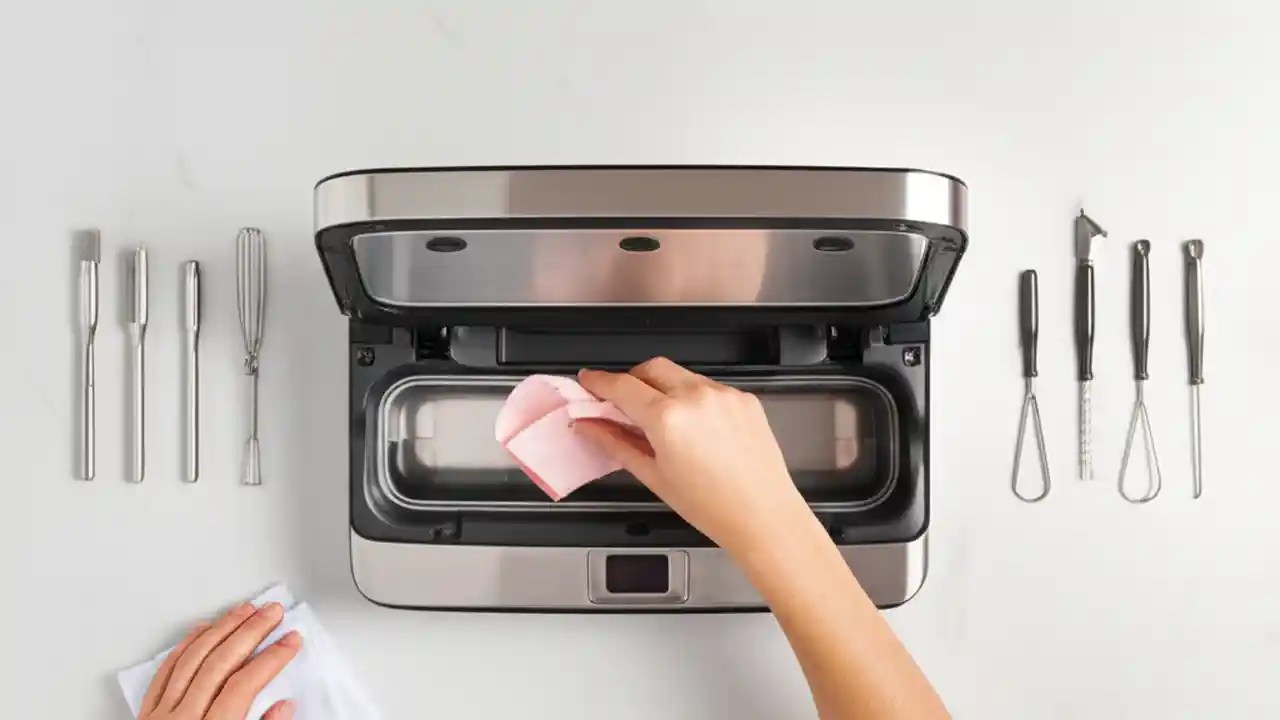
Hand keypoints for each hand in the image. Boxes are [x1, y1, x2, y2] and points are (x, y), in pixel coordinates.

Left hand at [139, 601, 301, 719]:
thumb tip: (282, 707)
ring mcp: (160, 715)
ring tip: (243, 611)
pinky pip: (165, 672)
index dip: (271, 659)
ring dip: (221, 630)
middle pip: (218, 664)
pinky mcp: (147, 714)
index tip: (291, 641)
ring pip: (191, 660)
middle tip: (272, 612)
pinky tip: (201, 630)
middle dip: (250, 632)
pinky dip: (184, 647)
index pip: (243, 685)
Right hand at [575, 358, 816, 557]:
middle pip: (650, 368)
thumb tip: (588, 426)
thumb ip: (616, 444)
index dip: (599, 381)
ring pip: (681, 375)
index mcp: (668, 417)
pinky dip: (693, 398)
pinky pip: (709, 387)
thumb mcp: (653, 476)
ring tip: (664, 423)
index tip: (588, 381)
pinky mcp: (744, 398)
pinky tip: (696, 428)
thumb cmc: (711, 506)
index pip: (621, 386)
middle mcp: (696, 396)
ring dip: (664, 388)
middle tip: (621, 403)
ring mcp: (723, 394)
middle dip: (632, 379)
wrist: (763, 515)